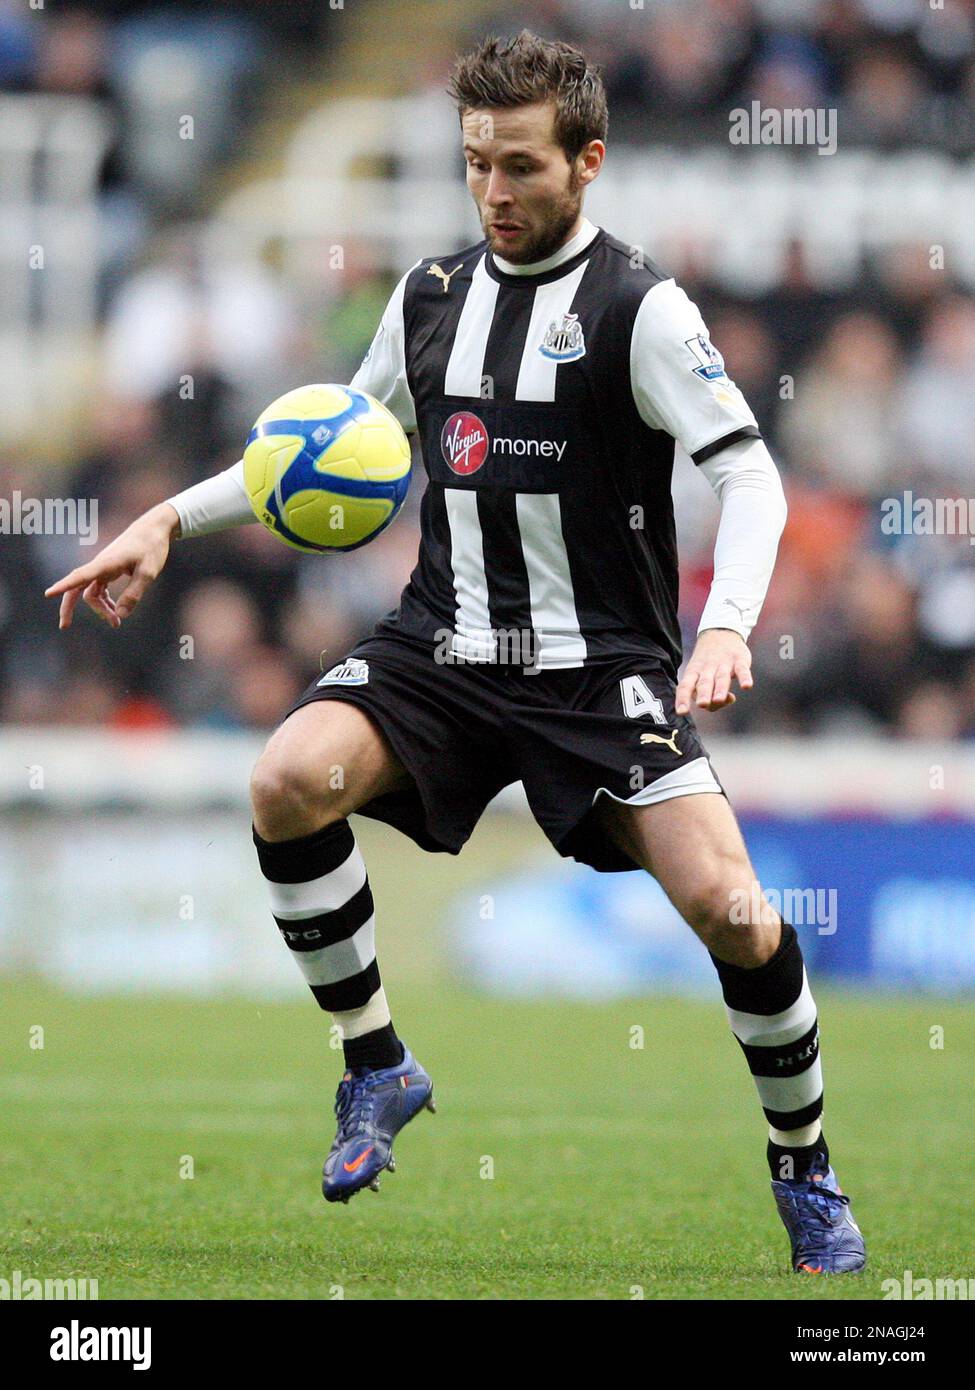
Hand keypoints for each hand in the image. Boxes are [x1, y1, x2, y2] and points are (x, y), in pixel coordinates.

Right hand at [44, 503, 180, 629]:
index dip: (63, 586)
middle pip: (76, 588)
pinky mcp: (109, 570)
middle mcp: (99, 566)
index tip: (48, 594)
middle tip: (64, 627)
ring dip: (100, 609)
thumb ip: (134, 593)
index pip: (80, 576)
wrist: (153, 528)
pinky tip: (115, 610)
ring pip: (91, 592)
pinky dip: (105, 601)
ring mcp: (103, 568)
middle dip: (68, 607)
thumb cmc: (152, 547)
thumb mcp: (148, 572)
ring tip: (116, 624)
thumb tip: (120, 615)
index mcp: (106, 563)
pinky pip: (99, 589)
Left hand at [675, 628, 752, 714]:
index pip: (685, 687)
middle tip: (702, 704)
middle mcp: (707, 669)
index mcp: (694, 673)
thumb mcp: (703, 678)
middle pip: (704, 683)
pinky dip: (745, 677)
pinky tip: (747, 686)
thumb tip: (725, 700)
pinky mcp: (739, 660)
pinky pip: (742, 669)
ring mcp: (723, 664)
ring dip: (720, 689)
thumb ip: (712, 697)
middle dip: (703, 694)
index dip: (682, 699)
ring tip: (719, 699)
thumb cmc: (708, 664)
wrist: (720, 632)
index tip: (681, 712)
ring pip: (721, 678)